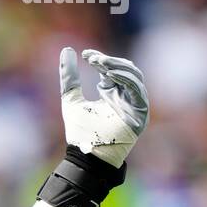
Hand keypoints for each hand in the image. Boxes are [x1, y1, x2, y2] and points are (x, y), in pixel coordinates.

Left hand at [59, 48, 148, 168]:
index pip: (113, 69)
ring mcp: (134, 105)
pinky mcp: (140, 113)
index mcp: (112, 93)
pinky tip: (109, 74)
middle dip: (109, 61)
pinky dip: (124, 79)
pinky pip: (137, 90)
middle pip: (125, 69)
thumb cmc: (79, 132)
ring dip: (117, 67)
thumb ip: (69, 77)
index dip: (101, 59)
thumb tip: (66, 50)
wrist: (86, 156)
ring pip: (133, 76)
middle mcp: (125, 98)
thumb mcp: (70, 98)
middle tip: (93, 59)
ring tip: (100, 64)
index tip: (86, 55)